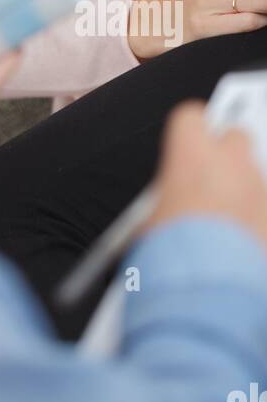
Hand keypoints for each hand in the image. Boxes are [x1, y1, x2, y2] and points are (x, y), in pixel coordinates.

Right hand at [143, 100, 266, 256]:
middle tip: (212, 178)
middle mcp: (230, 161)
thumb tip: (165, 206)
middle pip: (236, 134)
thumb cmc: (173, 250)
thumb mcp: (147, 219)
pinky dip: (258, 218)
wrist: (210, 286)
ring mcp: (259, 187)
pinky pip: (265, 206)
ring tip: (229, 223)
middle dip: (227, 152)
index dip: (188, 131)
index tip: (185, 146)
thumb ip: (162, 200)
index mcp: (191, 153)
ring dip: (244, 190)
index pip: (191, 115)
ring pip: (255, 174)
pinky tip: (243, 242)